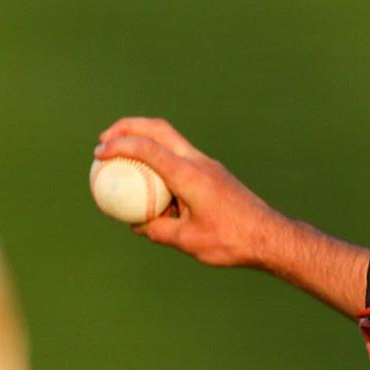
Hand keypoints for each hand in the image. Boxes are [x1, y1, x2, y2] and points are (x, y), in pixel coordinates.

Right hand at [93, 118, 278, 267]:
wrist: (270, 237)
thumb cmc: (232, 241)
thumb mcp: (189, 242)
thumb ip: (159, 231)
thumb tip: (138, 225)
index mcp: (189, 175)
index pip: (148, 149)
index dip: (119, 146)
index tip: (99, 154)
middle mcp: (198, 162)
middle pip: (158, 129)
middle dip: (128, 128)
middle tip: (106, 140)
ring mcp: (207, 165)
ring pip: (170, 139)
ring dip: (144, 140)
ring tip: (124, 158)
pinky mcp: (213, 174)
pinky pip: (180, 157)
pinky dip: (161, 159)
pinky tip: (152, 182)